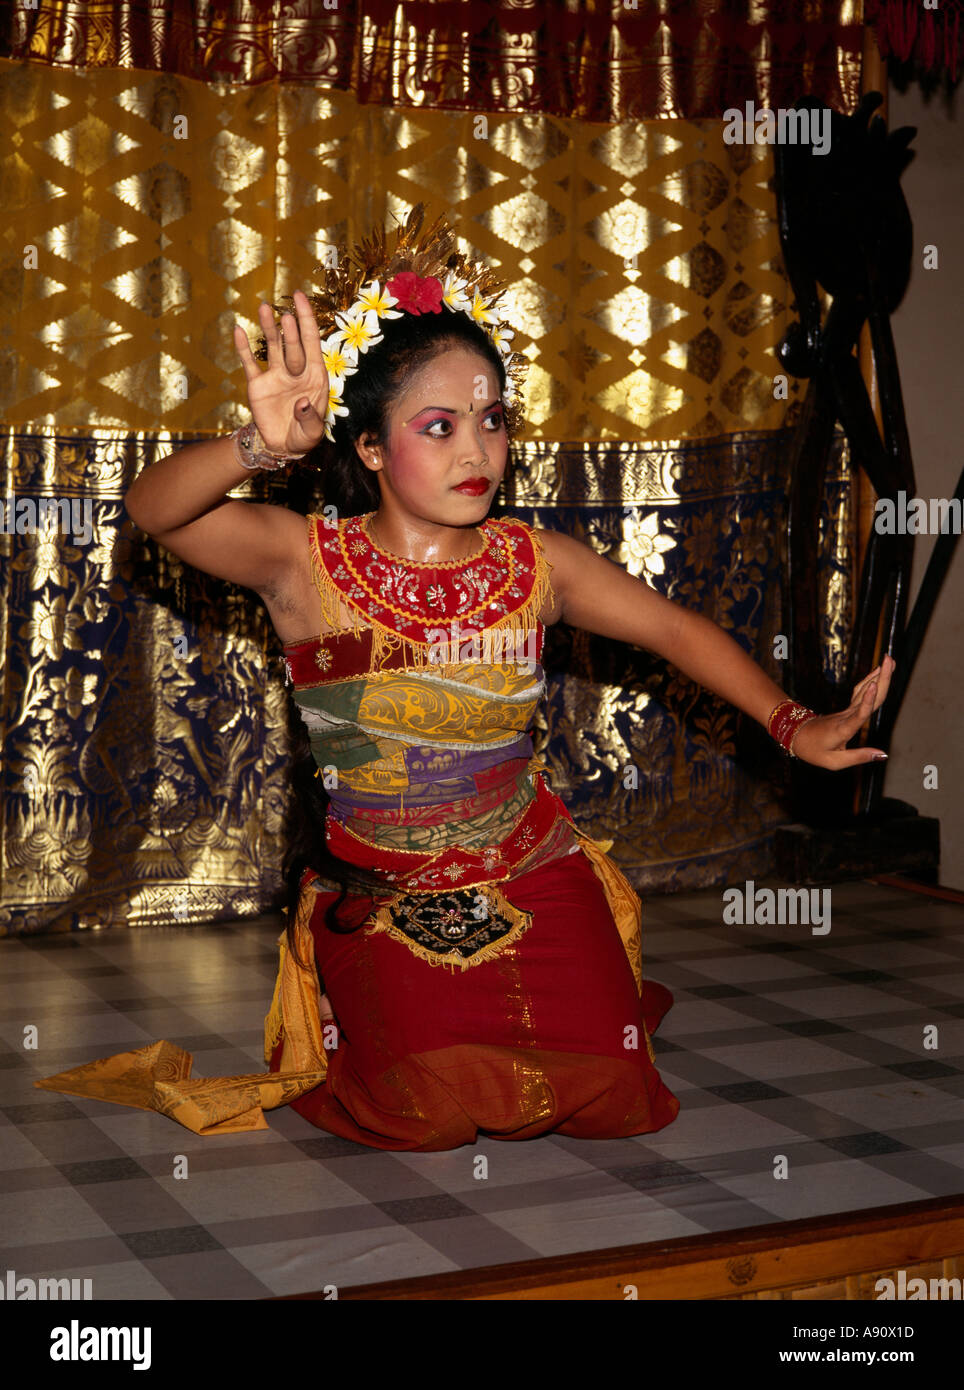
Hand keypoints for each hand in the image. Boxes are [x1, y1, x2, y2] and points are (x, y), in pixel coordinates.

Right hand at [233, 289, 328, 454]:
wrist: (282, 446)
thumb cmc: (303, 436)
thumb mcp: (312, 432)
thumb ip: (310, 418)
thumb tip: (302, 404)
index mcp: (314, 376)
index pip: (312, 342)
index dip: (307, 320)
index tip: (300, 297)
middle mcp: (296, 371)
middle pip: (293, 345)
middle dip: (290, 330)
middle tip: (286, 315)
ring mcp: (276, 375)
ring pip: (272, 347)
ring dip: (269, 328)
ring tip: (264, 308)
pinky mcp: (257, 384)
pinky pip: (250, 363)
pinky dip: (244, 348)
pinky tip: (239, 330)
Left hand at [791, 654, 895, 769]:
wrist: (797, 736)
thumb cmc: (814, 750)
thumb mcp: (834, 762)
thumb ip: (859, 757)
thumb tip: (883, 754)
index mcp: (843, 730)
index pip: (858, 715)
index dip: (867, 701)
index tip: (874, 685)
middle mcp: (846, 717)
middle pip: (867, 696)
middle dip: (881, 678)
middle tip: (890, 660)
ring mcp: (846, 711)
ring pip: (864, 691)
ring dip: (878, 675)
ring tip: (889, 660)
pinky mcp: (847, 709)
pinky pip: (860, 693)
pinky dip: (870, 681)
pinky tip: (878, 672)